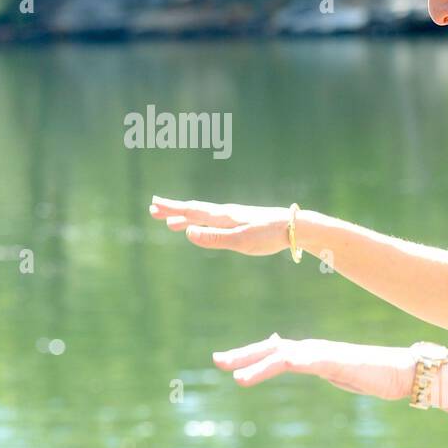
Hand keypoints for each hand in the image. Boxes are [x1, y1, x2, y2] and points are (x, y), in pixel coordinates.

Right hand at [149, 195, 291, 255]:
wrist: (294, 227)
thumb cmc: (268, 236)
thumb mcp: (240, 241)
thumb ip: (214, 238)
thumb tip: (188, 232)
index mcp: (223, 217)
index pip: (192, 212)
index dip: (172, 210)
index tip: (154, 206)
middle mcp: (225, 214)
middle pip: (194, 211)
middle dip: (173, 210)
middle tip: (153, 209)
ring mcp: (233, 218)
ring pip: (203, 217)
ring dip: (185, 218)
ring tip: (170, 222)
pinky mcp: (241, 223)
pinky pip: (213, 222)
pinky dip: (201, 223)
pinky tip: (201, 228)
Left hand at [212, 333, 414, 400]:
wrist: (402, 371)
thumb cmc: (375, 374)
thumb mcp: (340, 373)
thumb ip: (320, 367)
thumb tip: (303, 364)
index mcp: (313, 353)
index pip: (275, 351)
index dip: (250, 354)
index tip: (229, 360)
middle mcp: (312, 349)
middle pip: (270, 350)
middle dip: (242, 355)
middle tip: (217, 360)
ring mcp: (319, 353)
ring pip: (278, 356)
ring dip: (252, 363)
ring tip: (229, 372)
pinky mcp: (328, 361)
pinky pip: (294, 364)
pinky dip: (270, 367)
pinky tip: (252, 376)